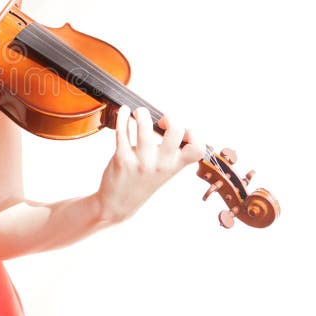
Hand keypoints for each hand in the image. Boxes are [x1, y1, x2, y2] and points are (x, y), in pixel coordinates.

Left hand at [95, 105, 203, 223]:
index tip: (183, 131)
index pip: (197, 149)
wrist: (117, 203)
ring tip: (139, 113)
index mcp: (174, 166)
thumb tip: (171, 122)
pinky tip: (123, 111)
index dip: (194, 135)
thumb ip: (170, 152)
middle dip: (170, 117)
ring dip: (142, 113)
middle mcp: (160, 164)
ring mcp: (140, 161)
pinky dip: (122, 116)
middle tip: (161, 120)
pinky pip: (122, 130)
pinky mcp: (121, 157)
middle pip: (175, 131)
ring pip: (144, 126)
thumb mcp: (163, 171)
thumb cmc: (141, 182)